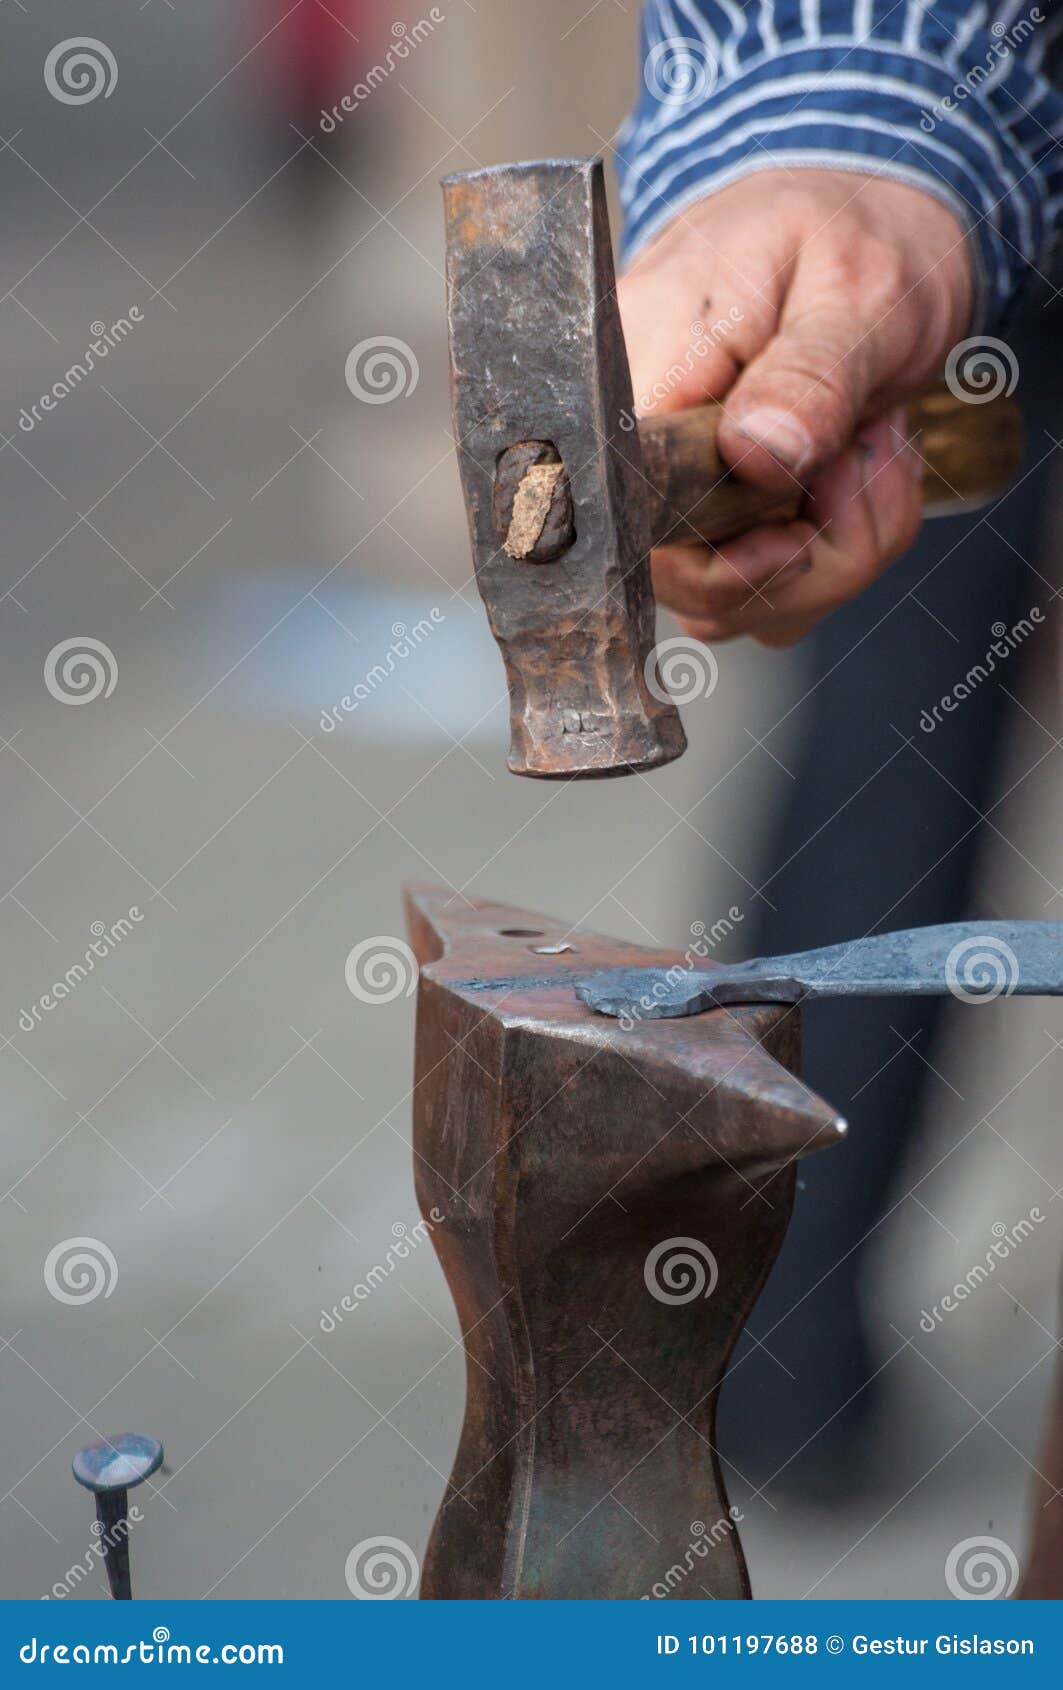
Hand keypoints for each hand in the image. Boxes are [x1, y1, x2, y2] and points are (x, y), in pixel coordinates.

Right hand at [618, 169, 973, 645]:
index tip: (802, 530)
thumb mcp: (850, 286)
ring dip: (835, 557)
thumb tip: (755, 454)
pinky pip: (767, 592)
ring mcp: (682, 495)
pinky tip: (860, 477)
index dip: (724, 565)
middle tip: (869, 461)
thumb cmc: (846, 233)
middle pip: (689, 587)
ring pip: (735, 605)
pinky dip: (836, 555)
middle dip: (807, 562)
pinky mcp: (722, 517)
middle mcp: (643, 453)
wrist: (863, 214)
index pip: (639, 533)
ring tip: (872, 453)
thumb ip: (807, 373)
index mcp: (638, 382)